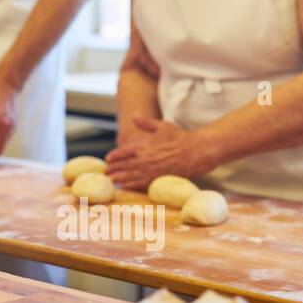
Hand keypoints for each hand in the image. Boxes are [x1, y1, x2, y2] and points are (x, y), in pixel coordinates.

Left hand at [104, 117, 218, 190]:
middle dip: (113, 169)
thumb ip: (146, 122)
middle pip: (123, 165)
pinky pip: (140, 184)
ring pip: (129, 176)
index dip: (114, 156)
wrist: (196, 152)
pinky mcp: (158, 179)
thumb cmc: (180, 137)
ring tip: (111, 180)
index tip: (108, 159)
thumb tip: (134, 116)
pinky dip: (130, 185)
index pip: (122, 152)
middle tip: (105, 172)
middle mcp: (144, 159)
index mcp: (143, 146)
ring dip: (118, 178)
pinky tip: (125, 186)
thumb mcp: (162, 126)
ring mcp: (150, 170)